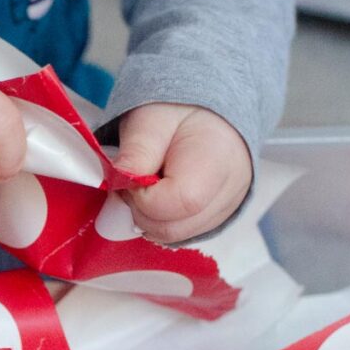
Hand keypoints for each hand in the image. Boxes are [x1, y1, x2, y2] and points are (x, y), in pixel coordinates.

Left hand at [114, 103, 251, 242]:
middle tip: (133, 184)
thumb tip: (120, 181)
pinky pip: (182, 234)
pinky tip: (158, 196)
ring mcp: (226, 209)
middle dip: (141, 211)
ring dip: (149, 219)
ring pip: (175, 236)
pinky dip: (161, 222)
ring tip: (147, 187)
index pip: (178, 201)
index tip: (130, 178)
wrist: (208, 114)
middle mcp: (230, 191)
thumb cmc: (179, 112)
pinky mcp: (217, 219)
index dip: (142, 197)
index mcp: (217, 160)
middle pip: (175, 227)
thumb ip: (137, 150)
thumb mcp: (151, 119)